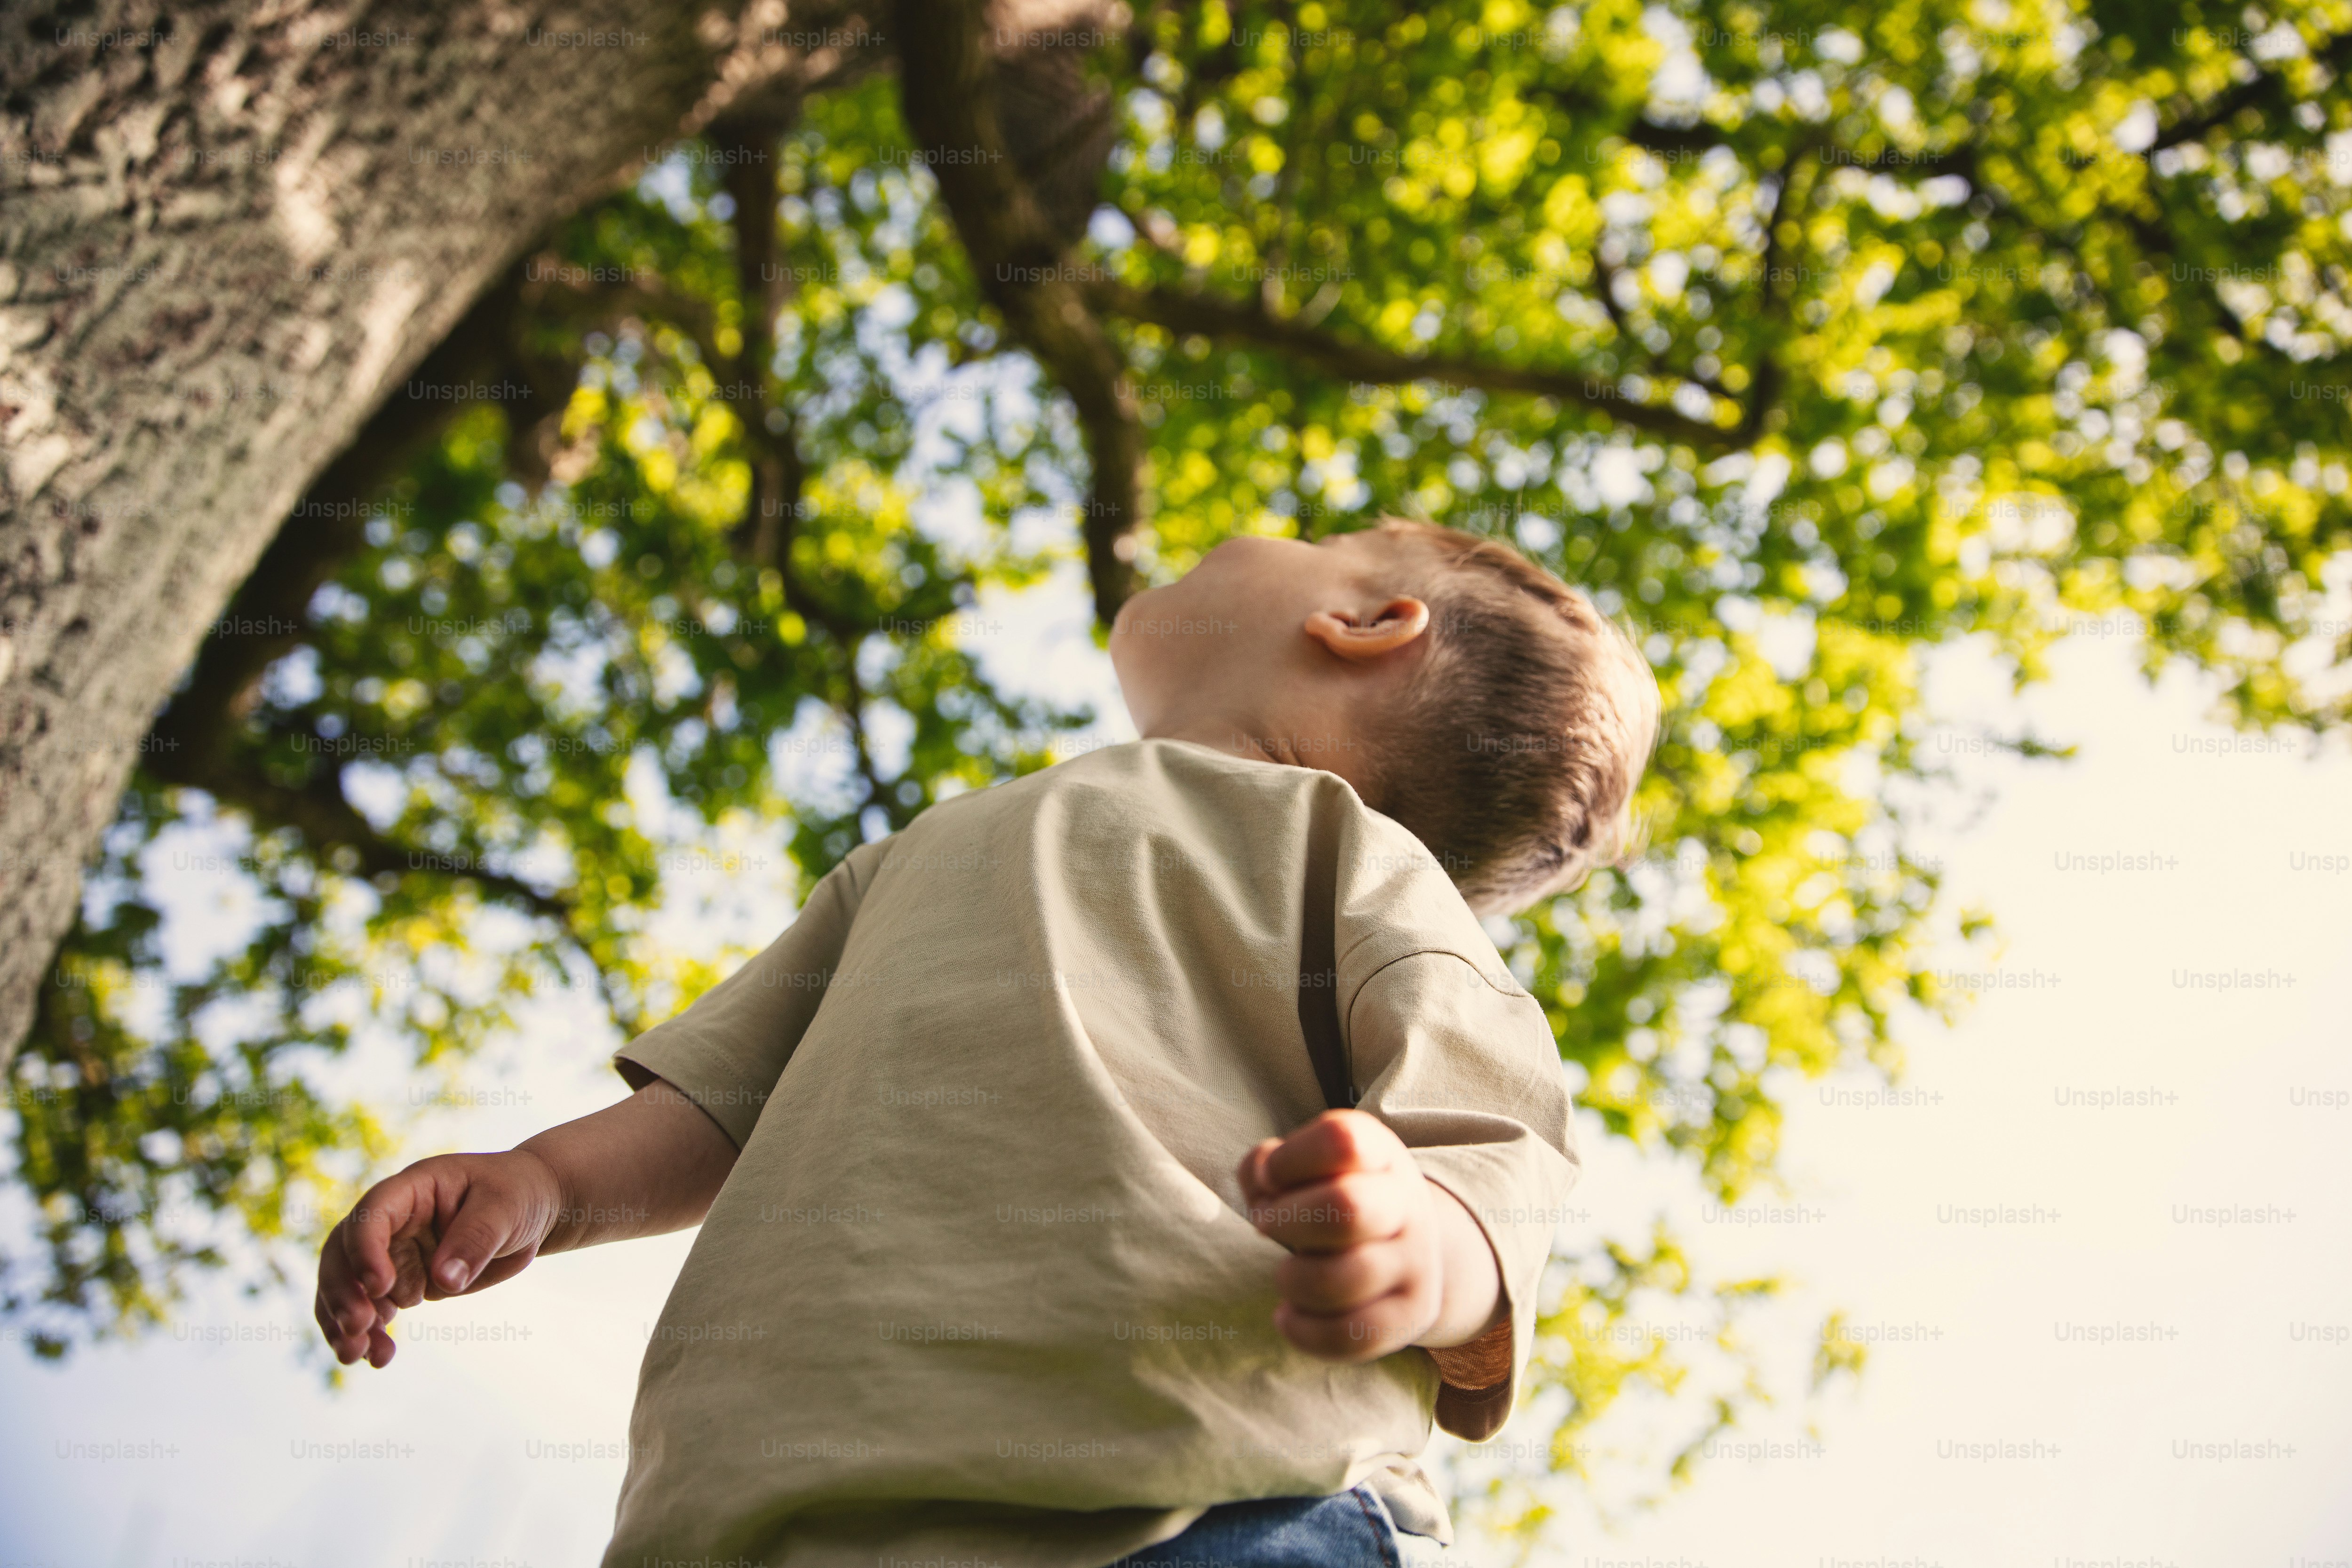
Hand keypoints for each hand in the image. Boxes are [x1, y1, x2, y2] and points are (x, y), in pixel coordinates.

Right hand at [314, 1149, 563, 1368]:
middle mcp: (392, 1221)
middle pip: (344, 1253)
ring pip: (349, 1287)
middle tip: (357, 1327)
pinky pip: (373, 1308)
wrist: (529, 1208)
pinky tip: (378, 1357)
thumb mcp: (506, 1207)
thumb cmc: (516, 1194)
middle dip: (343, 1292)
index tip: (380, 1286)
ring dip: (344, 1321)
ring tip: (356, 1355)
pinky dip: (369, 1334)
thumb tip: (444, 1281)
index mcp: (411, 1189)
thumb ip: (476, 1239)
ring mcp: (394, 1254)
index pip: (372, 1215)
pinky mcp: (402, 1282)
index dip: (366, 1250)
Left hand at [1237, 1109, 1450, 1362]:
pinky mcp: (1412, 1315)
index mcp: (1379, 1153)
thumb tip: (1263, 1181)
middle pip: (1346, 1208)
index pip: (1340, 1142)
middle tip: (1268, 1227)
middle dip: (1287, 1221)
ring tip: (1286, 1275)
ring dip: (1292, 1280)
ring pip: (1342, 1279)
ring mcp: (1416, 1262)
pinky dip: (1304, 1331)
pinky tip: (1288, 1316)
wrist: (1403, 1247)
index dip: (1289, 1160)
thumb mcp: (1301, 1168)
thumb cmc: (1327, 1200)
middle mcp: (1406, 1202)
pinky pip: (1352, 1335)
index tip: (1271, 1178)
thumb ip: (1267, 1166)